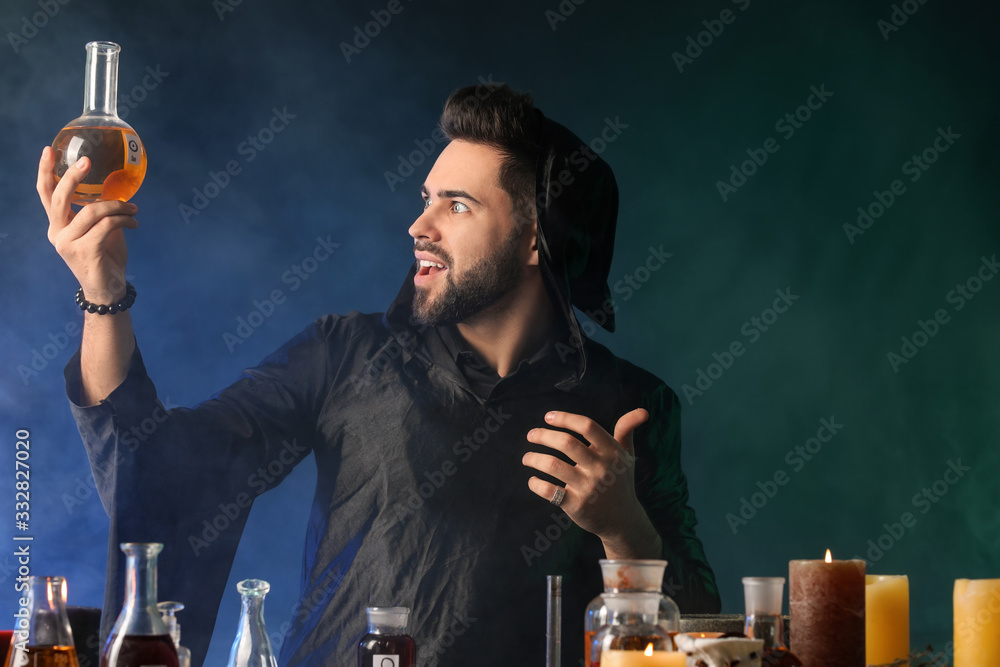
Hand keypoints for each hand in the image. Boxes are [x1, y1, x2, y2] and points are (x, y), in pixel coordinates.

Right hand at [38, 147, 137, 301]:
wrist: (108, 289)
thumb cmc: (106, 258)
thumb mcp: (100, 231)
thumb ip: (99, 213)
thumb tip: (113, 190)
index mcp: (57, 225)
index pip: (46, 195)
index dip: (46, 172)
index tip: (49, 150)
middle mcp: (57, 233)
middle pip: (60, 197)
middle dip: (73, 176)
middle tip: (89, 161)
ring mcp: (68, 243)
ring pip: (92, 211)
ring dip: (118, 206)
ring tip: (134, 208)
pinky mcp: (85, 250)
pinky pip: (107, 225)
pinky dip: (124, 220)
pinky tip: (135, 223)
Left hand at [523, 408, 654, 551]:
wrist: (623, 520)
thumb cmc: (620, 482)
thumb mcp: (627, 456)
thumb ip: (626, 430)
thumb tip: (643, 410)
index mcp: (611, 452)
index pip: (587, 426)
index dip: (565, 418)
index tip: (548, 417)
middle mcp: (601, 468)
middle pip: (567, 443)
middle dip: (543, 435)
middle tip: (531, 435)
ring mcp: (588, 488)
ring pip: (554, 466)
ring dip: (535, 458)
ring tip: (527, 458)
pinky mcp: (577, 506)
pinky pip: (550, 492)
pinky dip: (537, 484)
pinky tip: (533, 480)